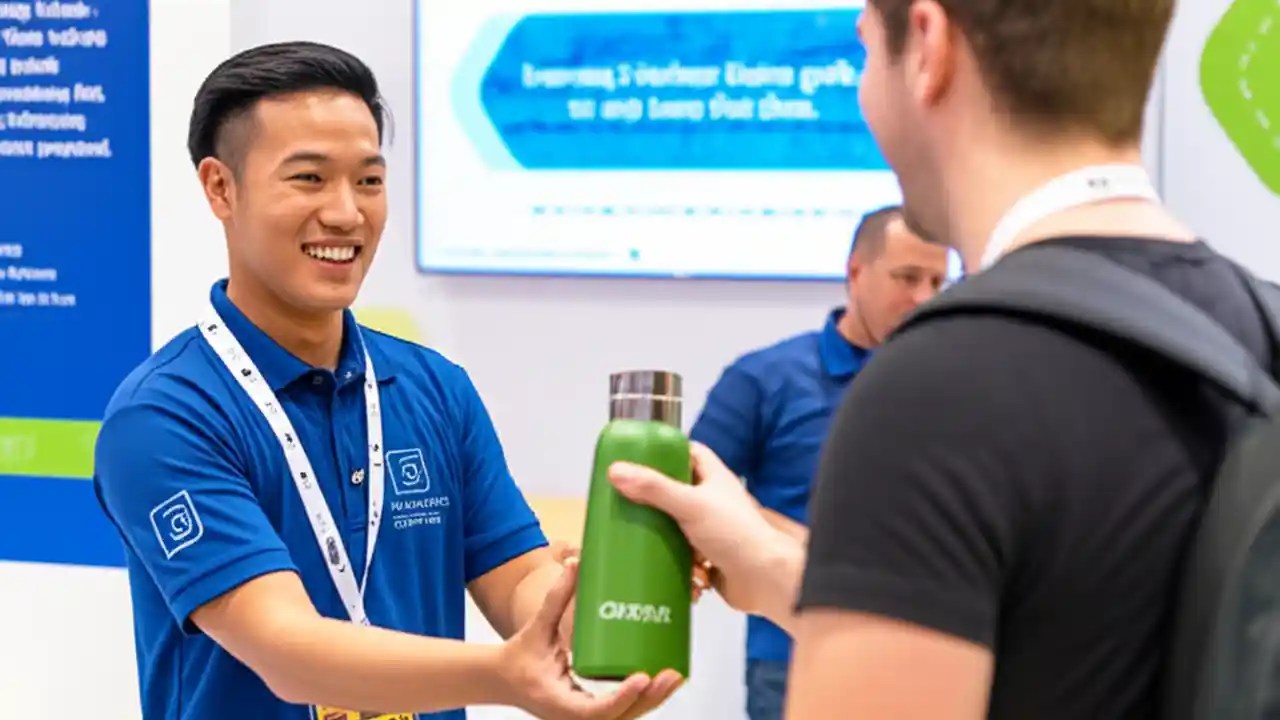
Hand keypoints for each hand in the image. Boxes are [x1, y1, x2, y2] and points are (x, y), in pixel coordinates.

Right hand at [498, 559, 683, 719]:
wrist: (503, 679)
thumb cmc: (517, 659)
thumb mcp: (536, 628)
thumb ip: (556, 598)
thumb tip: (575, 564)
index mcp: (559, 703)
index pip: (596, 712)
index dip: (622, 697)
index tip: (641, 678)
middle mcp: (574, 716)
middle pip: (621, 717)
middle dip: (649, 698)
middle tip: (671, 674)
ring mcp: (585, 716)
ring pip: (626, 716)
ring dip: (652, 699)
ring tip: (675, 675)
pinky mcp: (593, 711)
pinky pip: (623, 711)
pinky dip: (643, 699)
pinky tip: (663, 682)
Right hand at [608, 442, 790, 616]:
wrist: (764, 581)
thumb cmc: (737, 535)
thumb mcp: (691, 505)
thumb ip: (654, 488)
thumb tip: (617, 470)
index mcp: (713, 478)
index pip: (688, 454)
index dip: (666, 452)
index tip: (637, 457)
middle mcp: (712, 502)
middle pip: (675, 492)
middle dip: (652, 500)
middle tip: (625, 501)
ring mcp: (710, 531)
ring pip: (675, 526)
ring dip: (660, 535)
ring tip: (636, 536)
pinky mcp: (707, 558)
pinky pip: (681, 555)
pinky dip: (671, 561)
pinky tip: (658, 566)